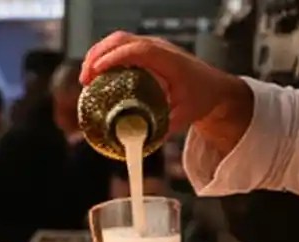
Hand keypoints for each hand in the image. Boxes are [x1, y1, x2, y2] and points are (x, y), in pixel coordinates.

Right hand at [80, 32, 252, 152]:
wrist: (213, 88)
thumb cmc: (200, 98)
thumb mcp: (183, 117)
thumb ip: (161, 130)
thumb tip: (138, 144)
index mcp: (170, 61)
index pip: (139, 51)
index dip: (115, 58)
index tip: (97, 72)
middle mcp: (159, 49)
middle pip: (121, 40)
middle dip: (97, 56)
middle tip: (86, 80)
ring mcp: (152, 47)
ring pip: (117, 40)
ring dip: (97, 55)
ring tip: (87, 79)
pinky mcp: (146, 51)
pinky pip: (120, 46)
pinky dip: (104, 57)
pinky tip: (96, 74)